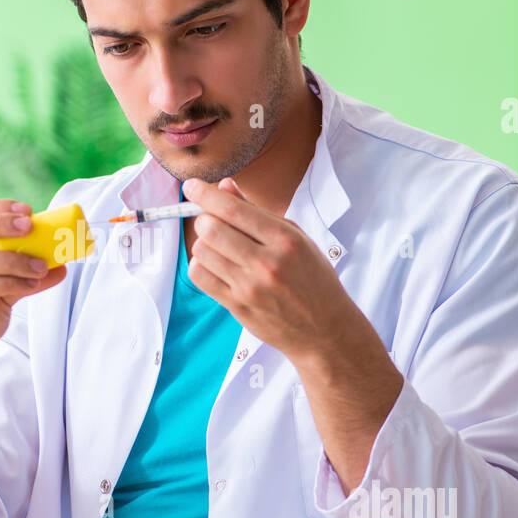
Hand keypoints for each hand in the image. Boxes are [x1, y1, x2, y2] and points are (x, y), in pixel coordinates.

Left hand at [183, 175, 404, 492]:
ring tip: (220, 247)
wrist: (325, 331)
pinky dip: (201, 265)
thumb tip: (224, 187)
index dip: (206, 194)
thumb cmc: (313, 280)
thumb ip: (258, 214)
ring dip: (203, 244)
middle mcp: (267, 263)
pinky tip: (215, 265)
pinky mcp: (237, 306)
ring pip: (202, 252)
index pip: (233, 209)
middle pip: (211, 229)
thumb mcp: (297, 240)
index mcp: (286, 240)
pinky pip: (200, 277)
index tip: (191, 186)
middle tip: (211, 221)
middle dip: (204, 219)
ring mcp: (250, 288)